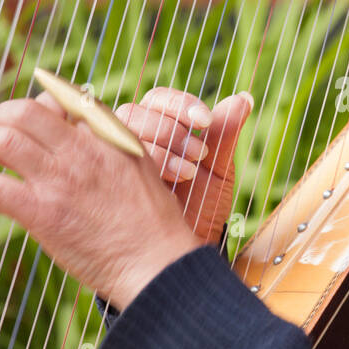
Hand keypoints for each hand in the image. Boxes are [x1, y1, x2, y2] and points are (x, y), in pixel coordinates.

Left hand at [0, 92, 207, 310]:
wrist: (157, 263)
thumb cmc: (151, 220)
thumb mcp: (139, 163)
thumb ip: (108, 142)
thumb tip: (77, 129)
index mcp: (106, 135)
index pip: (58, 99)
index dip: (41, 109)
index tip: (37, 127)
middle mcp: (81, 151)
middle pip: (21, 111)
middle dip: (0, 117)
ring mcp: (61, 182)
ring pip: (1, 140)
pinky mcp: (44, 215)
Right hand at [112, 88, 252, 244]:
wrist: (188, 249)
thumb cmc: (203, 207)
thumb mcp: (218, 171)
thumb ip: (225, 135)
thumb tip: (244, 98)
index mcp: (160, 125)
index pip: (159, 98)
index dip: (180, 104)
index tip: (205, 121)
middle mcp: (133, 137)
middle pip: (135, 113)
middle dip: (169, 131)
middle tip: (199, 155)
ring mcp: (115, 159)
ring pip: (119, 135)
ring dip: (156, 150)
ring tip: (187, 174)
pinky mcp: (104, 180)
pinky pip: (106, 163)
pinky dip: (133, 169)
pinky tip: (160, 186)